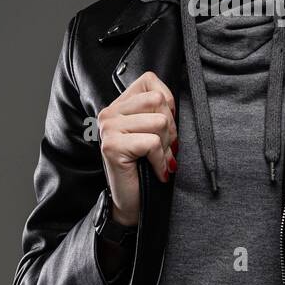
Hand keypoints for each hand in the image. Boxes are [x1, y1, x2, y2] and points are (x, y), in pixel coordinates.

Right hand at [97, 70, 177, 224]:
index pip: (149, 80)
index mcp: (119, 105)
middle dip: (170, 127)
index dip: (167, 101)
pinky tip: (156, 170)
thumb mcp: (151, 133)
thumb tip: (175, 104)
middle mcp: (109, 113)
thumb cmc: (144, 168)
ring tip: (159, 159)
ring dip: (165, 146)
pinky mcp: (113, 146)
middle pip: (158, 100)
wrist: (130, 203)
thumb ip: (157, 112)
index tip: (165, 125)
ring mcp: (109, 129)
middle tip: (165, 148)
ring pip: (159, 122)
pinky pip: (152, 143)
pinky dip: (160, 160)